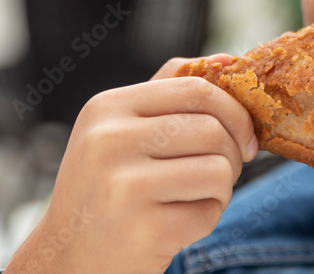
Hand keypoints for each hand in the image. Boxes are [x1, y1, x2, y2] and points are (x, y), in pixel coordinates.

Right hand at [6, 55, 257, 273]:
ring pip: (219, 170)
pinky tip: (178, 224)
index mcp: (108, 108)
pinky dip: (207, 219)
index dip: (236, 112)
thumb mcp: (122, 131)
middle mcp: (109, 142)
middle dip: (232, 155)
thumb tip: (227, 60)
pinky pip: (209, 212)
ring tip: (193, 198)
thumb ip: (171, 92)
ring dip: (222, 190)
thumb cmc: (109, 188)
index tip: (244, 138)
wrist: (69, 259)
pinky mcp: (142, 230)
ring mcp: (123, 187)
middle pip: (213, 130)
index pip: (197, 89)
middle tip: (220, 174)